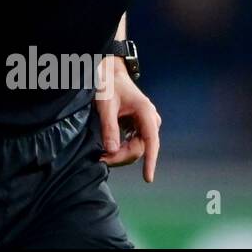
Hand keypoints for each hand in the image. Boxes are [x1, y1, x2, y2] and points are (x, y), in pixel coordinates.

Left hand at [94, 57, 161, 181]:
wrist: (109, 73)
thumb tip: (111, 150)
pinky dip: (120, 149)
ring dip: (120, 154)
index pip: (151, 141)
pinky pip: (132, 143)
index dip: (150, 161)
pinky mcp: (139, 127)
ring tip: (101, 155)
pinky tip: (107, 150)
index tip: (148, 178)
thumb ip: (109, 127)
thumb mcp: (105, 105)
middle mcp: (150, 119)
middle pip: (140, 148)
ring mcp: (146, 124)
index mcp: (146, 112)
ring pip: (136, 147)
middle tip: (100, 159)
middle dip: (121, 156)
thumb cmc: (108, 85)